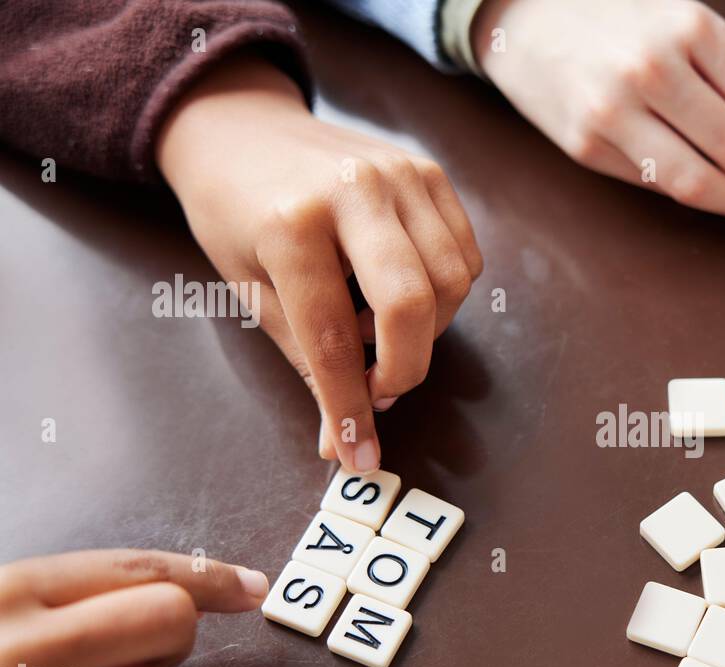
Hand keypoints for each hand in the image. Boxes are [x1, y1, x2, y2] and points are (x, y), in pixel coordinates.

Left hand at [157, 55, 483, 471]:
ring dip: (424, 330)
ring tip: (378, 329)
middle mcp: (354, 190)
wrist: (240, 129)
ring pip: (452, 283)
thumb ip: (306, 361)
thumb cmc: (235, 214)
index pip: (333, 337)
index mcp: (292, 223)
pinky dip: (444, 294)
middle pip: (412, 304)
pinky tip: (399, 295)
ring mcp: (401, 175)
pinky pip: (465, 256)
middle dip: (403, 367)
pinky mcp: (430, 173)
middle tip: (379, 389)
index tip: (359, 455)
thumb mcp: (251, 291)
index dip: (350, 407)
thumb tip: (343, 441)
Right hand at [473, 0, 724, 227]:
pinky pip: (657, 184)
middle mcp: (655, 69)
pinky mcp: (587, 145)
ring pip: (701, 180)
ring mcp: (616, 111)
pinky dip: (699, 197)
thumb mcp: (680, 18)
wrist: (523, 14)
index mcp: (691, 28)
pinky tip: (723, 197)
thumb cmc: (615, 17)